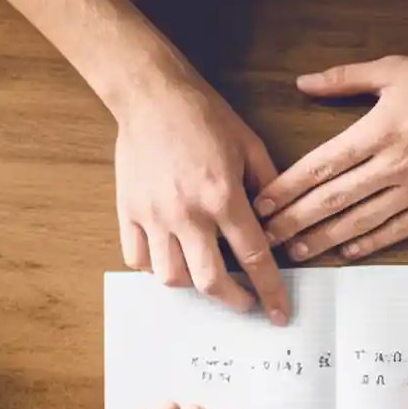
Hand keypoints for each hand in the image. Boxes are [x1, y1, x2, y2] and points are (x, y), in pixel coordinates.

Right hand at [115, 84, 290, 324]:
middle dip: (234, 301)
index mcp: (223, 197)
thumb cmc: (204, 116)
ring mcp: (154, 215)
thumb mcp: (250, 145)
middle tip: (246, 304)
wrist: (151, 94)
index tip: (279, 314)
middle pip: (211, 281)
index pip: (254, 258)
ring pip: (172, 277)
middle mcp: (188, 213)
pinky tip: (170, 258)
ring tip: (206, 276)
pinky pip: (138, 259)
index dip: (270, 292)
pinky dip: (155, 268)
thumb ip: (268, 187)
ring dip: (193, 286)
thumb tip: (278, 224)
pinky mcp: (128, 211)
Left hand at [255, 17, 407, 261]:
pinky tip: (347, 251)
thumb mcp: (393, 69)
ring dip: (325, 239)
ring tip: (298, 252)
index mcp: (377, 130)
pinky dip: (370, 243)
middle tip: (268, 239)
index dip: (288, 188)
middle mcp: (393, 164)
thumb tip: (303, 83)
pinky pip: (398, 231)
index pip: (320, 166)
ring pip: (361, 221)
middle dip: (295, 222)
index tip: (262, 204)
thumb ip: (344, 79)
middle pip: (332, 200)